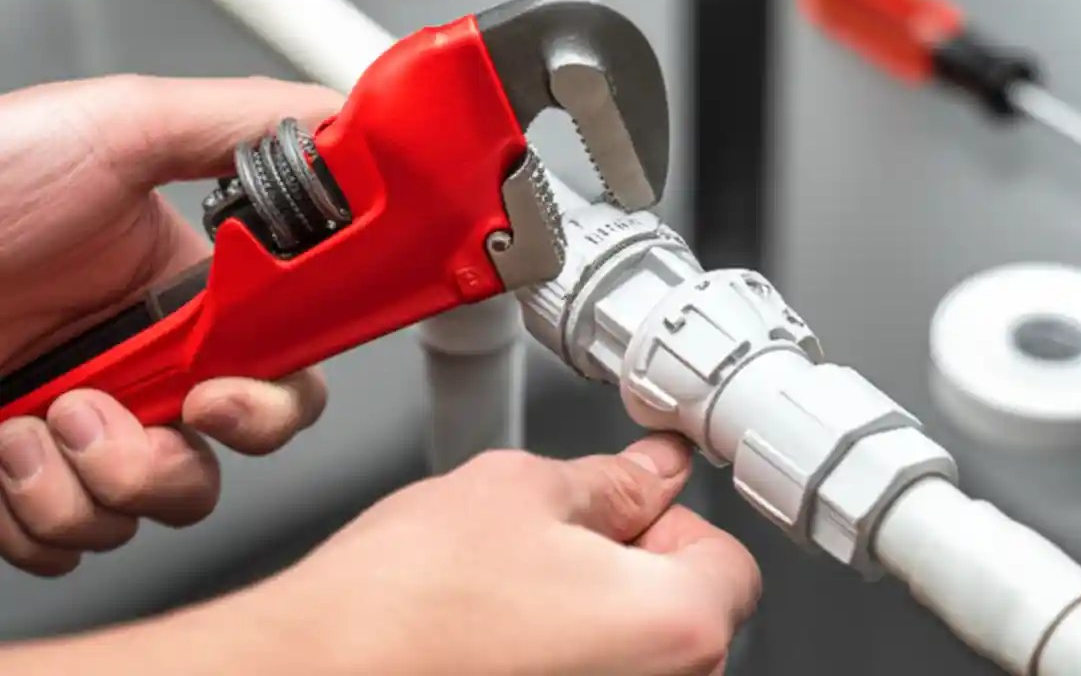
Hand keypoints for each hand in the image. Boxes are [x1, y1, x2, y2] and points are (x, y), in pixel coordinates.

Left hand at [0, 75, 340, 575]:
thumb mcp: (113, 130)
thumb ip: (242, 125)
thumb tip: (348, 130)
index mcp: (182, 301)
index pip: (283, 375)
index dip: (271, 405)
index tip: (220, 399)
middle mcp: (142, 371)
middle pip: (223, 461)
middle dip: (169, 462)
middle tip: (106, 415)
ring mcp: (82, 430)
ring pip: (148, 511)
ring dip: (87, 484)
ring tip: (29, 420)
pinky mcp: (21, 482)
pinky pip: (69, 543)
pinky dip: (34, 516)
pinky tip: (0, 451)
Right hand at [83, 436, 757, 675]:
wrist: (306, 675)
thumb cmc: (398, 610)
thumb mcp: (517, 492)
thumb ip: (609, 481)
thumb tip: (649, 470)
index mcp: (677, 628)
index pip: (729, 562)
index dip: (671, 521)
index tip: (626, 509)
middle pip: (682, 617)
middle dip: (627, 572)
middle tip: (552, 547)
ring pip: (629, 658)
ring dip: (589, 622)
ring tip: (506, 599)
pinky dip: (556, 664)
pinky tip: (492, 645)